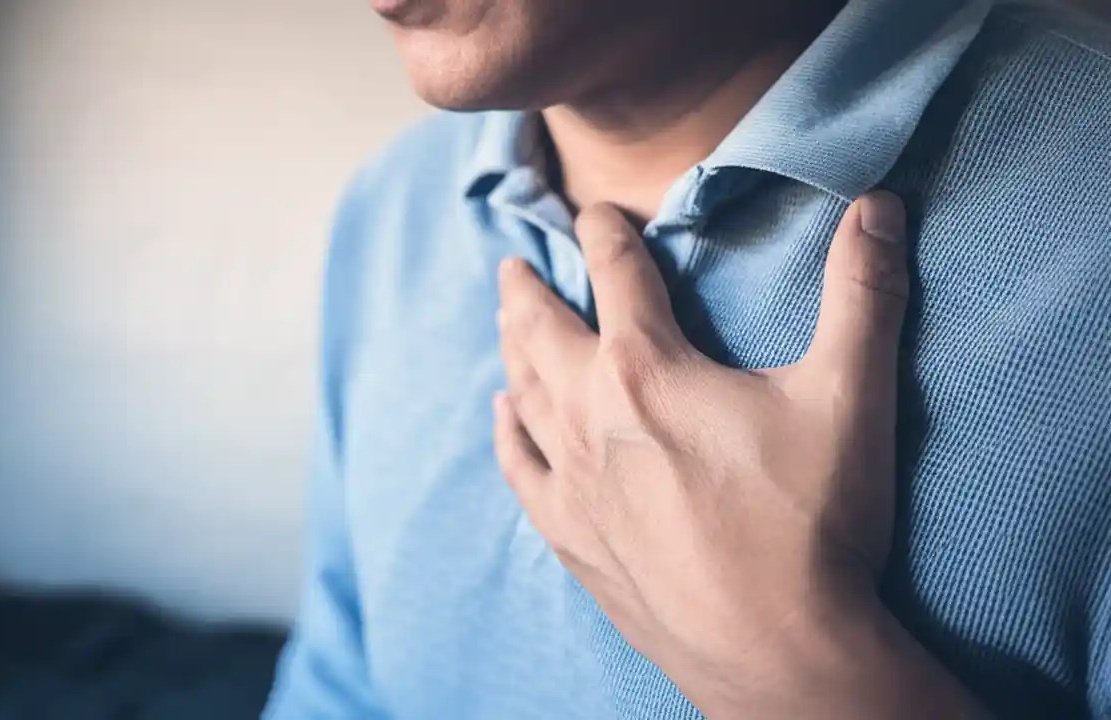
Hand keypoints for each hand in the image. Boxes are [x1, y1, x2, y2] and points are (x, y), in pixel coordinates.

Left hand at [494, 192, 958, 715]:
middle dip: (527, 288)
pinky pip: (520, 468)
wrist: (777, 652)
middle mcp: (590, 414)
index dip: (605, 232)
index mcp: (647, 367)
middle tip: (510, 263)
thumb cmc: (810, 523)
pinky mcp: (571, 535)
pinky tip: (503, 415)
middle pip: (542, 329)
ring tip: (505, 323)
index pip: (617, 273)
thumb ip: (863, 292)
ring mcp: (571, 479)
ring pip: (524, 392)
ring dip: (512, 348)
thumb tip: (878, 206)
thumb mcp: (849, 396)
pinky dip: (507, 432)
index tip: (594, 212)